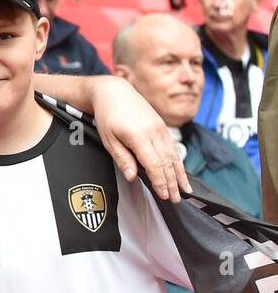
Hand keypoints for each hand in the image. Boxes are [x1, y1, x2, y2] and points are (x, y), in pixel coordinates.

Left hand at [90, 75, 190, 201]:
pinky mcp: (163, 126)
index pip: (154, 164)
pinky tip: (181, 173)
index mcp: (139, 136)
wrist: (114, 92)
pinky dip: (178, 162)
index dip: (160, 181)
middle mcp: (154, 132)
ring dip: (179, 175)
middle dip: (172, 183)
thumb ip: (122, 159)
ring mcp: (161, 129)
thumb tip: (133, 177)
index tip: (164, 195)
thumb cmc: (108, 116)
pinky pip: (173, 147)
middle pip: (167, 163)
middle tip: (175, 199)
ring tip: (184, 191)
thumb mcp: (108, 139)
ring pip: (174, 156)